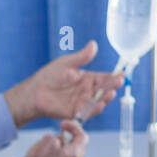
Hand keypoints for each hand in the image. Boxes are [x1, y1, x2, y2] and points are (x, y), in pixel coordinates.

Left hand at [3, 41, 123, 125]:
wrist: (34, 92)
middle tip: (119, 82)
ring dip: (106, 98)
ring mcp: (83, 102)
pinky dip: (94, 109)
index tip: (121, 74)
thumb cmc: (50, 75)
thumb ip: (81, 57)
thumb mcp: (67, 63)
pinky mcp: (76, 113)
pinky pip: (87, 112)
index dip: (113, 77)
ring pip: (98, 101)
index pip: (104, 78)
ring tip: (111, 93)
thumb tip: (93, 44)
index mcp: (88, 79)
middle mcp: (88, 91)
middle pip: (104, 90)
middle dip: (112, 87)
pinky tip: (100, 104)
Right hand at [18, 120, 87, 156]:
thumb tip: (62, 139)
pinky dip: (60, 152)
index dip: (74, 127)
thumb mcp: (49, 140)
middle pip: (79, 145)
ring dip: (64, 144)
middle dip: (71, 135)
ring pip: (71, 152)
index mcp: (75, 153)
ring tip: (50, 141)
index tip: (62, 124)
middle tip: (61, 129)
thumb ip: (60, 137)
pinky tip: (47, 151)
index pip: (82, 136)